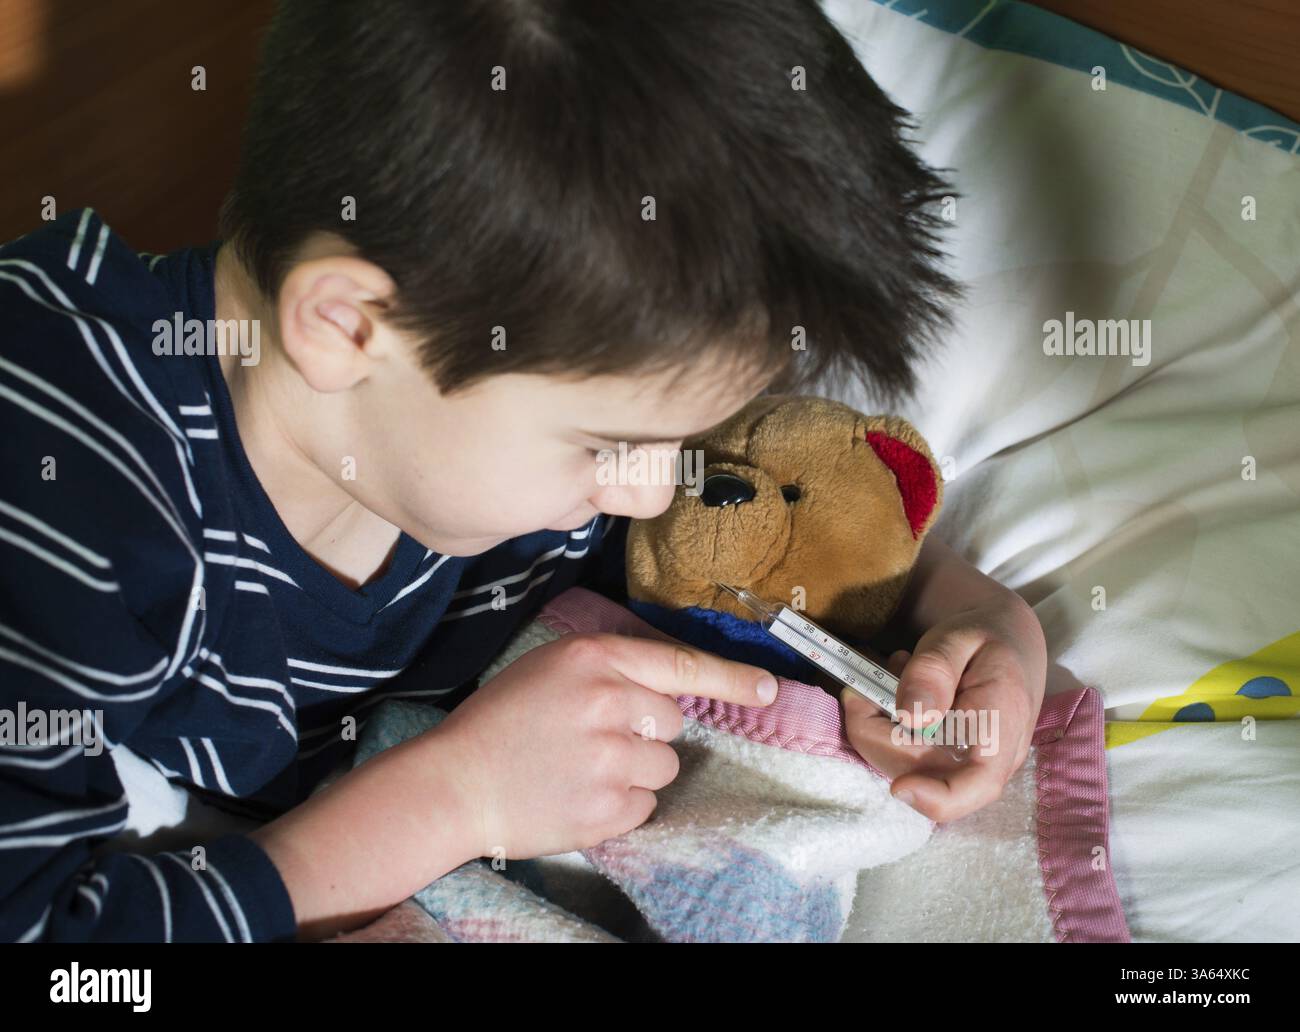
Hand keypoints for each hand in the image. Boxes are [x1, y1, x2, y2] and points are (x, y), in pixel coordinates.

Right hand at [429, 631, 778, 859]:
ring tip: (582, 770)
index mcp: (595, 660)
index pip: (682, 666)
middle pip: (675, 722)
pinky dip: (620, 807)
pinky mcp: (606, 808)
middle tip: (594, 740)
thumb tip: (670, 687)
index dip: (732, 680)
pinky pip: (645, 808)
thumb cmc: (500, 722)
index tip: (769, 688)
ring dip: (635, 773)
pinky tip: (578, 796)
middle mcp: (609, 704)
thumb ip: (611, 669)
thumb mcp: (552, 668)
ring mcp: (609, 759)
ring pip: (665, 768)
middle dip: (646, 733)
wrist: (453, 784)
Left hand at [841, 592, 1046, 822]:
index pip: (980, 783)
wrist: (1007, 641)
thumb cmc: (985, 637)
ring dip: (877, 730)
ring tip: (887, 682)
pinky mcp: (950, 764)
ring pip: (907, 771)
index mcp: (1003, 723)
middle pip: (924, 776)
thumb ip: (933, 671)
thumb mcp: (957, 637)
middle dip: (876, 736)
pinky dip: (886, 732)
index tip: (898, 787)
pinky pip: (907, 761)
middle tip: (859, 689)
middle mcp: (993, 757)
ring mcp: (972, 766)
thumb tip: (912, 719)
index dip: (938, 797)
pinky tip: (895, 699)